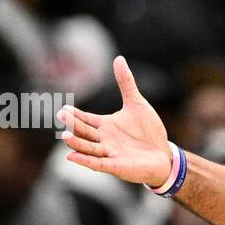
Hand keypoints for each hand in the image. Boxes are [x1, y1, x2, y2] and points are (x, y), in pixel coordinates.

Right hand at [59, 56, 172, 187]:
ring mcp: (109, 153)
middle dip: (73, 125)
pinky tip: (72, 157)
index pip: (85, 119)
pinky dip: (85, 160)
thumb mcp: (136, 103)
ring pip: (88, 147)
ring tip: (64, 136)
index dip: (75, 114)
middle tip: (61, 116)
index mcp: (105, 125)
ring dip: (76, 143)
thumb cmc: (149, 131)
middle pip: (84, 132)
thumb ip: (125, 83)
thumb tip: (118, 59)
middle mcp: (103, 139)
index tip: (63, 108)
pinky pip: (98, 163)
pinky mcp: (116, 166)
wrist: (163, 154)